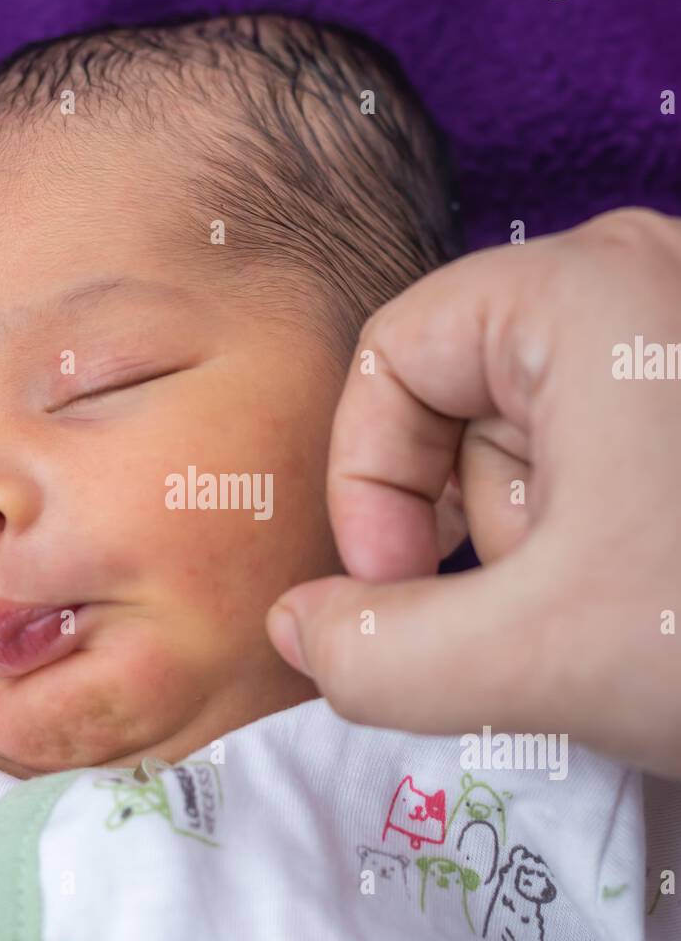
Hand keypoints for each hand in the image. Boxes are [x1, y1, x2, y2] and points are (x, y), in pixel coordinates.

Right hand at [266, 209, 680, 776]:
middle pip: (462, 406)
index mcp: (584, 289)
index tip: (399, 595)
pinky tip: (652, 601)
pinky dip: (597, 550)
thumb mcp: (540, 657)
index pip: (395, 357)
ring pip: (535, 448)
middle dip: (476, 532)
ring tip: (627, 611)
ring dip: (542, 554)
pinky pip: (601, 465)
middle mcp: (641, 282)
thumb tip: (295, 628)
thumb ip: (379, 658)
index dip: (368, 482)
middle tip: (546, 613)